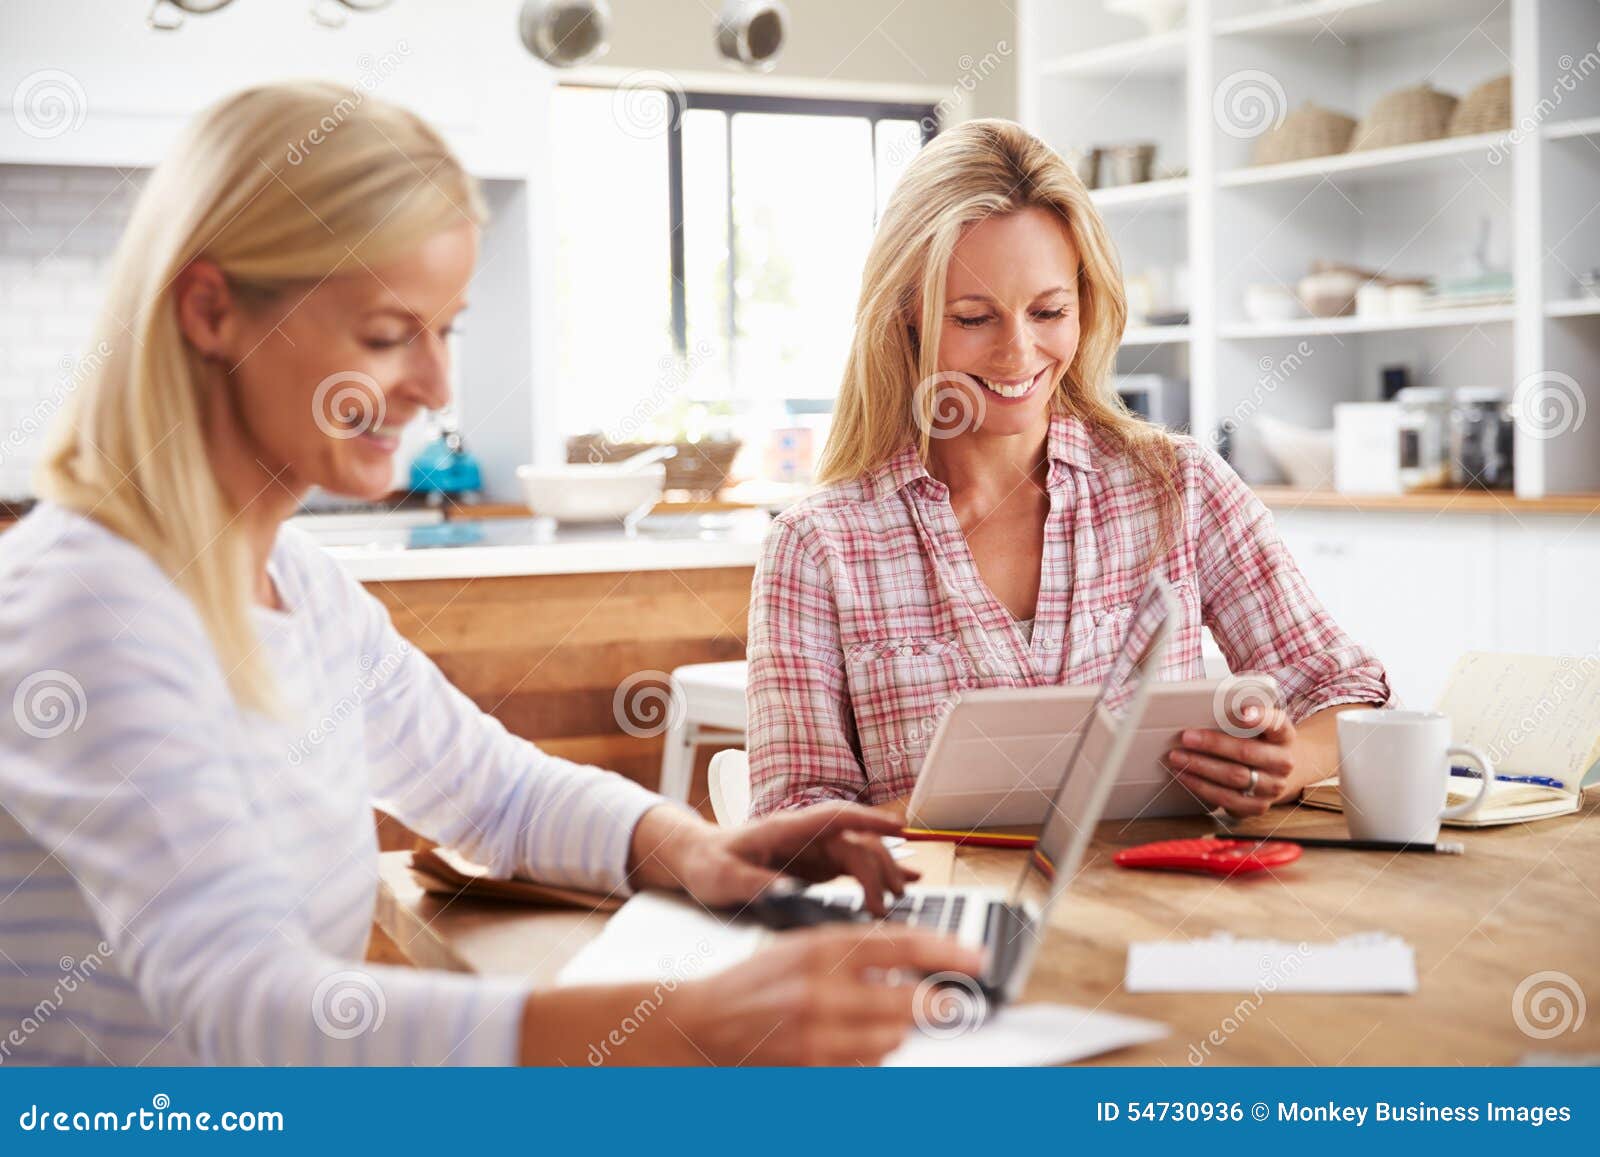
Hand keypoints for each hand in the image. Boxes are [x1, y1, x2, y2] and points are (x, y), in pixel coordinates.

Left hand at [628, 802, 916, 914]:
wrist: (698, 859)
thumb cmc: (708, 864)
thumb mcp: (722, 877)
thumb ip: (753, 883)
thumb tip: (785, 892)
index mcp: (786, 828)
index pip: (835, 816)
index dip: (868, 819)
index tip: (898, 827)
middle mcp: (807, 835)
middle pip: (857, 841)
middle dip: (881, 866)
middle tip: (891, 901)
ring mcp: (816, 850)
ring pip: (862, 854)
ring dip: (884, 872)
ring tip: (898, 900)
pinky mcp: (819, 866)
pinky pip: (857, 867)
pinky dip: (881, 874)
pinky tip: (906, 882)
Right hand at [671, 925, 985, 1064]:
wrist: (699, 1024)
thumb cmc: (751, 983)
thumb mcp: (800, 947)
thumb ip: (851, 951)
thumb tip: (909, 960)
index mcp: (821, 946)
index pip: (901, 944)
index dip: (947, 950)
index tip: (977, 957)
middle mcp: (823, 988)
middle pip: (911, 1001)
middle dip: (937, 1004)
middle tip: (950, 1002)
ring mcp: (819, 1033)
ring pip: (893, 1039)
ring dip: (897, 1032)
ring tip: (875, 1022)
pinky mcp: (814, 1068)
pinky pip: (867, 1066)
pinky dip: (871, 1056)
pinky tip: (853, 1043)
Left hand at [1163, 702, 1296, 817]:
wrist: (1275, 771)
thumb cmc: (1257, 741)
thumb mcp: (1257, 725)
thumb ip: (1238, 716)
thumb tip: (1203, 706)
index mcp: (1284, 736)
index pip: (1277, 724)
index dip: (1260, 717)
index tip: (1243, 711)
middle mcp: (1283, 763)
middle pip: (1246, 752)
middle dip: (1213, 744)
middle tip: (1186, 737)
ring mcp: (1272, 787)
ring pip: (1234, 778)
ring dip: (1201, 768)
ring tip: (1177, 758)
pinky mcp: (1258, 806)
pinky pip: (1228, 800)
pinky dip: (1202, 788)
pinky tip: (1186, 777)